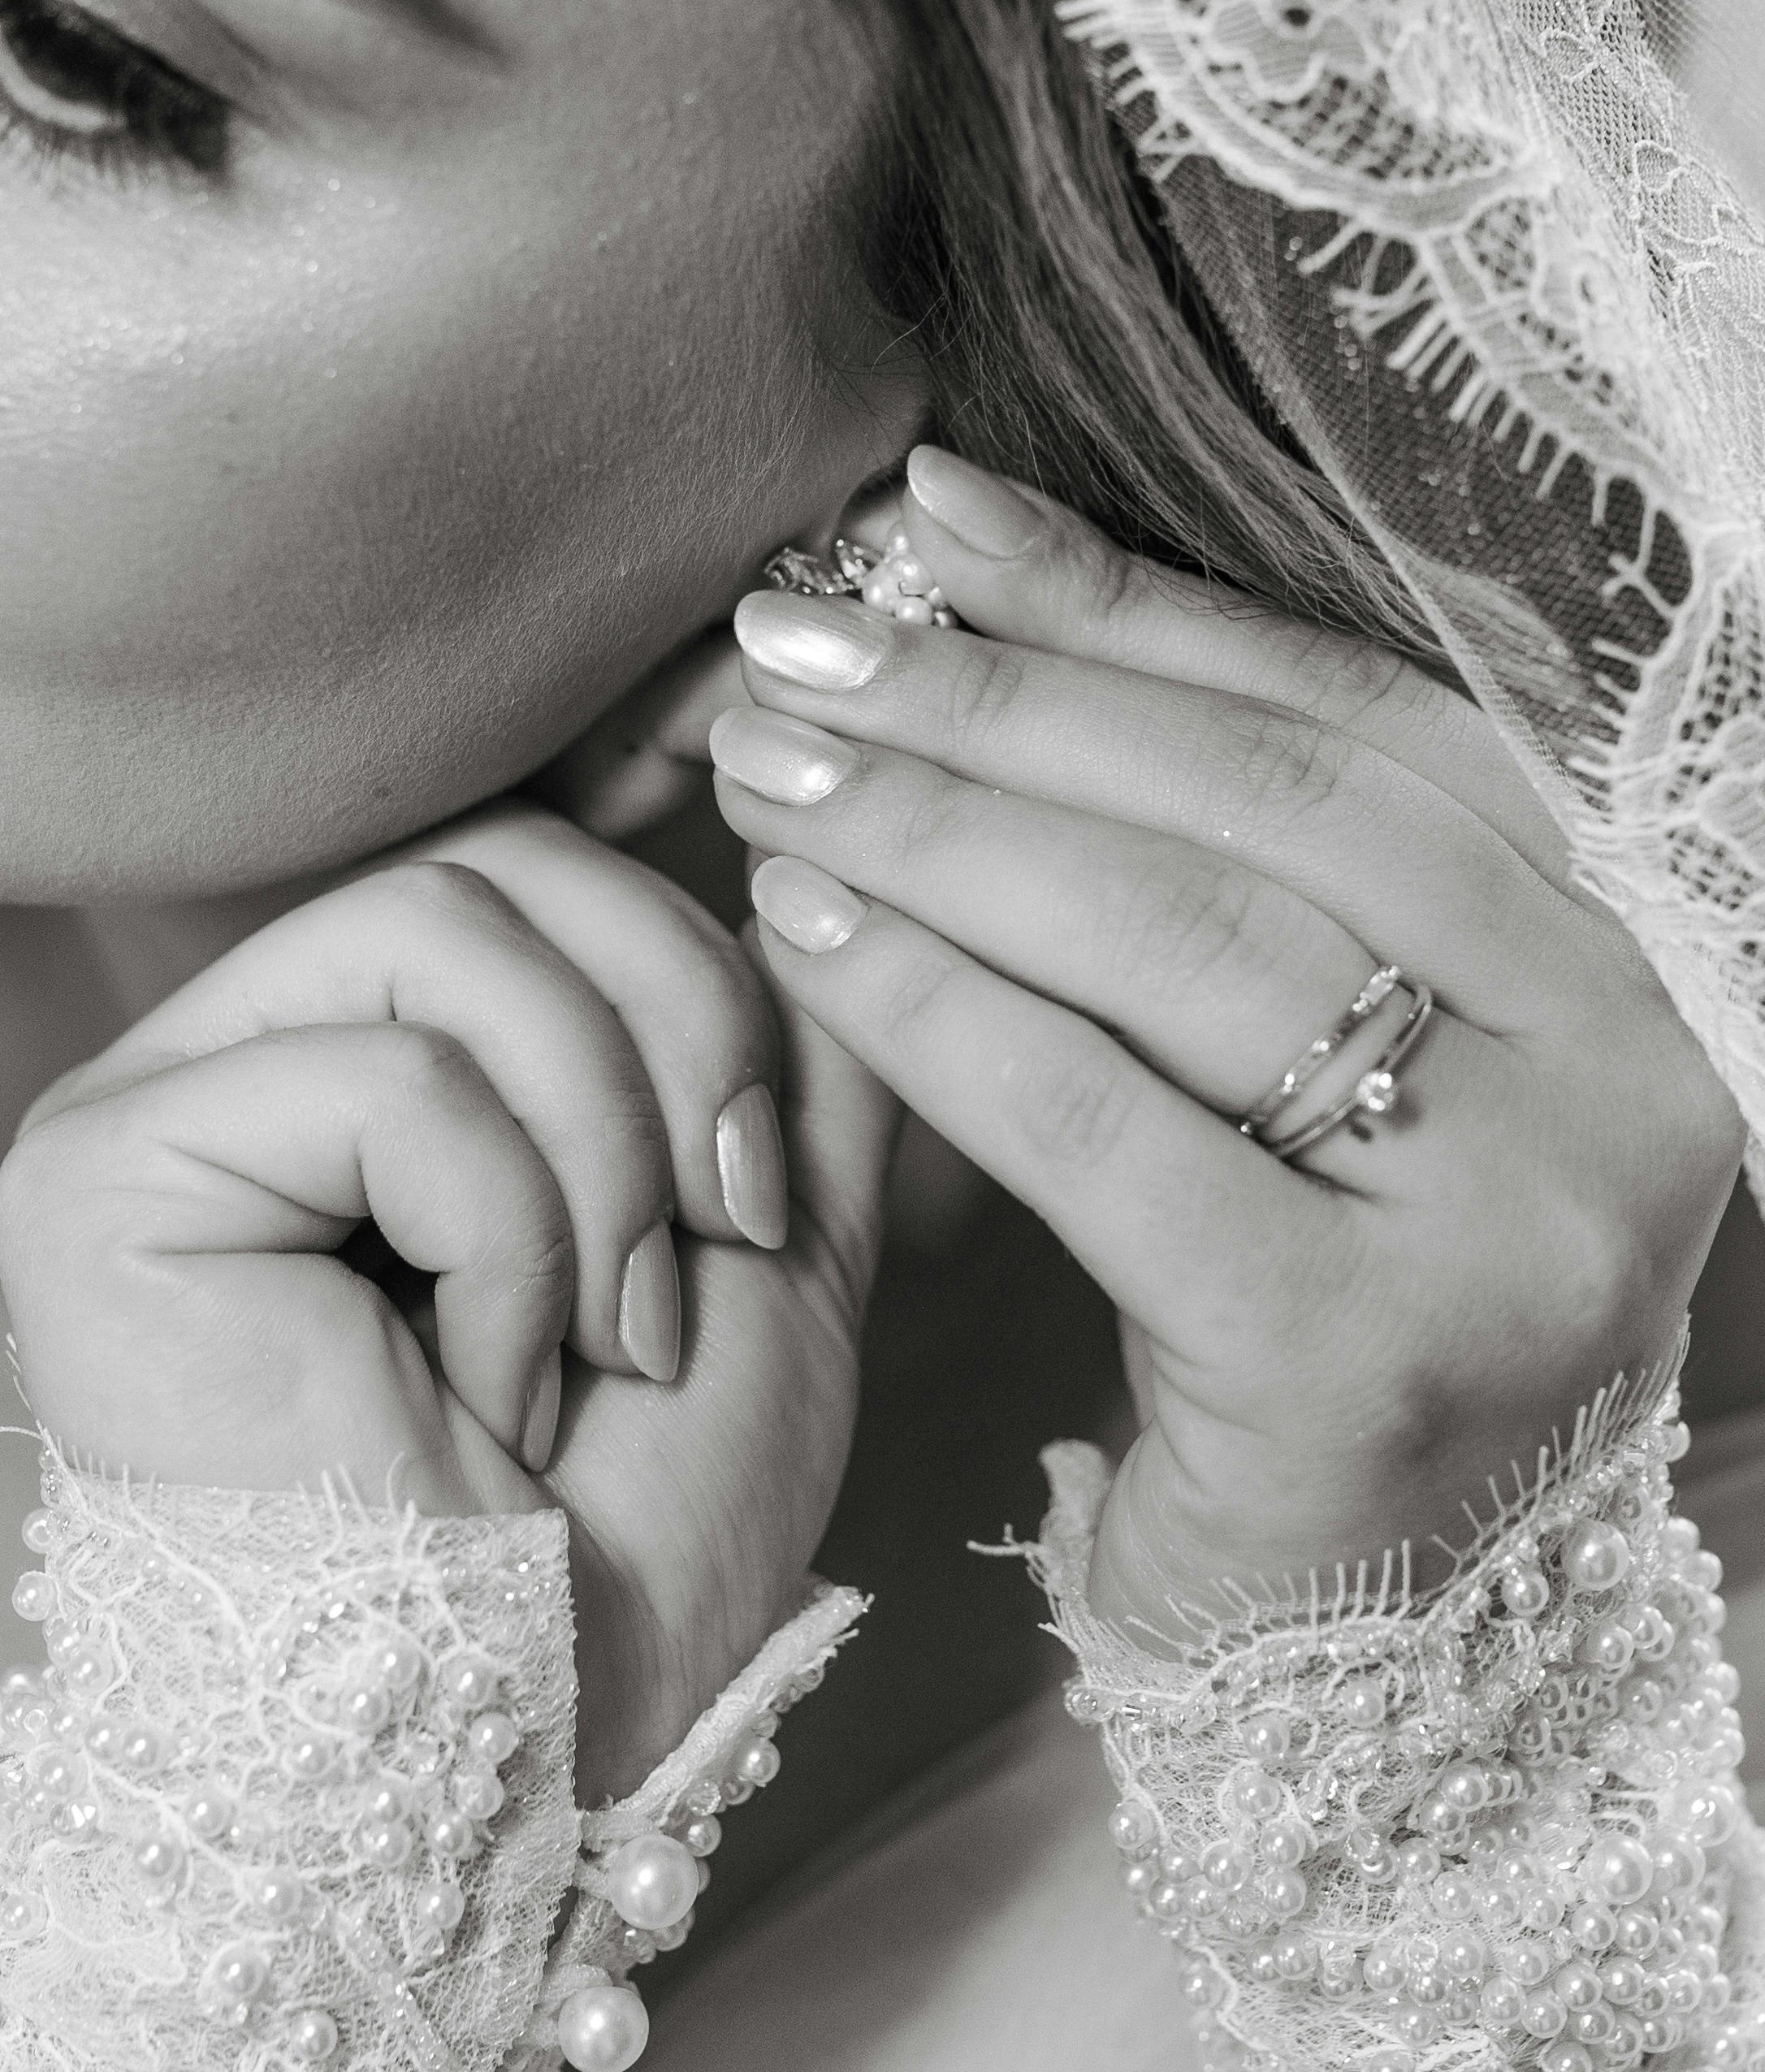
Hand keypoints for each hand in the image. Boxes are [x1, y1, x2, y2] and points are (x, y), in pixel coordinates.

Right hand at [0, 804, 896, 1786]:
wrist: (530, 1745)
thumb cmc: (635, 1528)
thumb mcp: (768, 1243)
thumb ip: (791, 1055)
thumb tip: (815, 881)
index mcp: (372, 1044)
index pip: (537, 865)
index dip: (692, 977)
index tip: (763, 1182)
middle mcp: (243, 1049)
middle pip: (495, 865)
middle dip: (668, 1041)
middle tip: (711, 1238)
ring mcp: (158, 1105)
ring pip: (439, 932)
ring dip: (594, 1152)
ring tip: (603, 1333)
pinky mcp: (103, 1178)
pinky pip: (381, 1080)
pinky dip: (499, 1238)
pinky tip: (485, 1392)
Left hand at [710, 449, 1745, 1642]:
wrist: (1383, 1622)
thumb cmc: (1329, 1270)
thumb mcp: (1330, 1035)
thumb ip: (1220, 833)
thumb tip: (976, 557)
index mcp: (1625, 946)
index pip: (1355, 716)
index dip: (1128, 602)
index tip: (928, 520)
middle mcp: (1621, 1063)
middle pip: (1267, 811)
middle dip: (1002, 706)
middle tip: (798, 642)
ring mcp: (1517, 1219)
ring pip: (1187, 949)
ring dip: (946, 832)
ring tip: (774, 768)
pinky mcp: (1367, 1360)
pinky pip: (1107, 1132)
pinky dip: (939, 1012)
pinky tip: (808, 933)